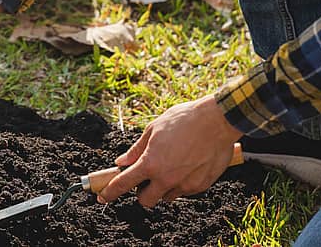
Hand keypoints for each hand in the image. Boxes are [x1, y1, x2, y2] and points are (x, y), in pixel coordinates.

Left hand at [97, 94, 242, 206]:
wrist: (218, 121)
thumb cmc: (184, 121)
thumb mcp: (153, 130)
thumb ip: (136, 150)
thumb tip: (122, 162)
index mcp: (150, 163)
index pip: (123, 184)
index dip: (110, 193)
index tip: (102, 197)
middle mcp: (166, 178)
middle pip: (146, 200)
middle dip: (142, 193)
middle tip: (145, 178)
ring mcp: (185, 184)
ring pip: (166, 197)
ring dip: (162, 188)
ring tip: (171, 167)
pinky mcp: (201, 186)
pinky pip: (185, 191)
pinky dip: (181, 184)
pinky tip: (187, 165)